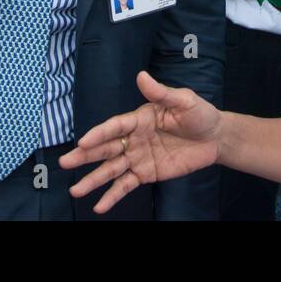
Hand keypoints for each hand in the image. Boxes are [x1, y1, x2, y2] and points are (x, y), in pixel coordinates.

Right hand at [59, 71, 220, 213]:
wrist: (216, 138)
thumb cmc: (199, 114)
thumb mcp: (184, 101)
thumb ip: (161, 93)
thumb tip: (141, 75)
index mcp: (139, 118)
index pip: (115, 126)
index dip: (99, 133)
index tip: (82, 141)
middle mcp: (134, 138)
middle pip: (106, 148)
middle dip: (85, 156)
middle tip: (65, 162)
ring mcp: (138, 157)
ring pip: (111, 169)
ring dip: (93, 179)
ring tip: (76, 190)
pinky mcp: (146, 174)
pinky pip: (126, 185)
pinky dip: (112, 196)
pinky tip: (99, 206)